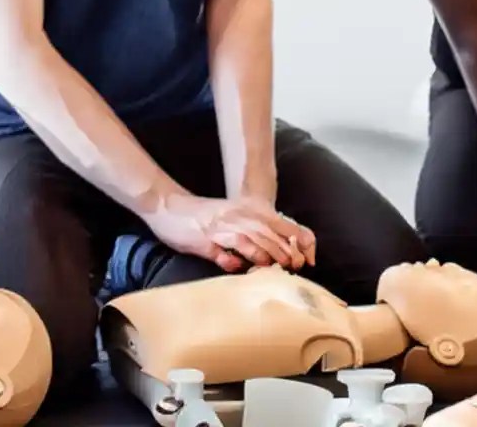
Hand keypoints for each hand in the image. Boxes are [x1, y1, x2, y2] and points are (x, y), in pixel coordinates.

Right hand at [144, 194, 315, 272]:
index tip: (307, 260)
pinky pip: (220, 252)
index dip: (299, 241)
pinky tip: (235, 267)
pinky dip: (230, 261)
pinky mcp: (203, 240)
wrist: (169, 206)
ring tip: (271, 270)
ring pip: (249, 241)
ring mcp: (221, 229)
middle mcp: (238, 218)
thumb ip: (256, 231)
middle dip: (285, 254)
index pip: (283, 225)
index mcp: (249, 211)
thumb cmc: (205, 215)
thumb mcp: (236, 216)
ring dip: (263, 256)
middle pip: (270, 235)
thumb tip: (279, 251)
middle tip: (293, 269)